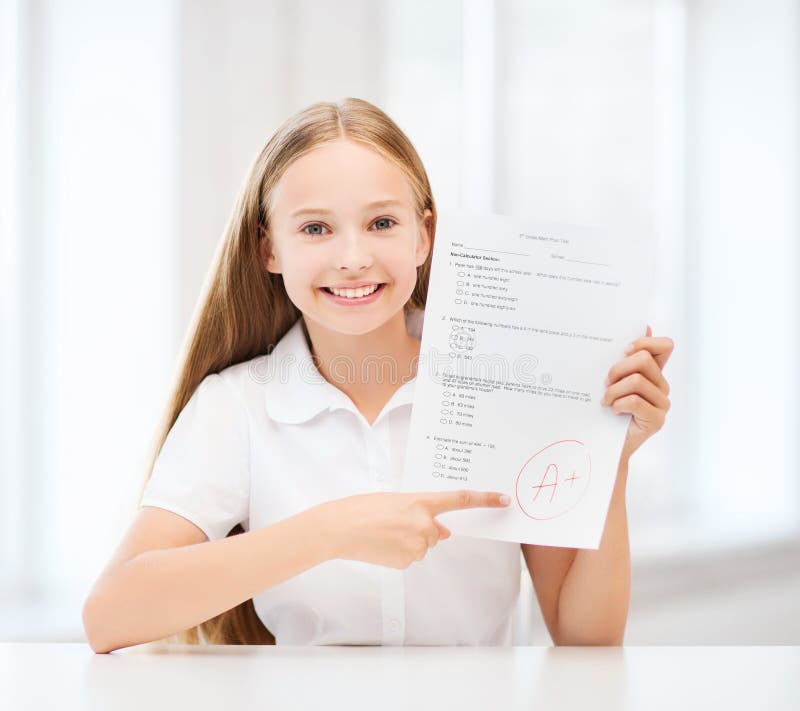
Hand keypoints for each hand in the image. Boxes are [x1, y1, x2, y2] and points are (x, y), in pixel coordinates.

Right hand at [311, 490, 509, 567]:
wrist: (337, 528)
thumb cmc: (361, 508)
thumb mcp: (394, 501)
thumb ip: (421, 512)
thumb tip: (444, 532)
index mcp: (420, 502)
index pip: (460, 500)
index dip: (484, 499)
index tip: (503, 499)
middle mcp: (423, 524)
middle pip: (436, 531)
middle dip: (421, 529)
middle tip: (392, 523)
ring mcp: (416, 545)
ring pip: (422, 546)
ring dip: (408, 541)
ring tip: (382, 533)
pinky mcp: (406, 562)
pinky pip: (410, 558)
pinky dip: (398, 553)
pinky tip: (380, 545)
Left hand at [601, 325, 674, 462]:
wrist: (603, 442)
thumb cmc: (605, 409)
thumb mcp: (611, 380)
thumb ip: (623, 359)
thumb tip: (641, 328)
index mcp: (653, 372)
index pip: (665, 346)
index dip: (646, 342)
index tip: (625, 349)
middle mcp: (661, 385)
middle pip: (643, 359)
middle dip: (618, 368)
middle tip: (605, 383)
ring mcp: (662, 403)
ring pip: (637, 380)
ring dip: (614, 390)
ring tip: (605, 401)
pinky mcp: (657, 419)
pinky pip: (635, 401)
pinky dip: (618, 404)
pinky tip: (613, 411)